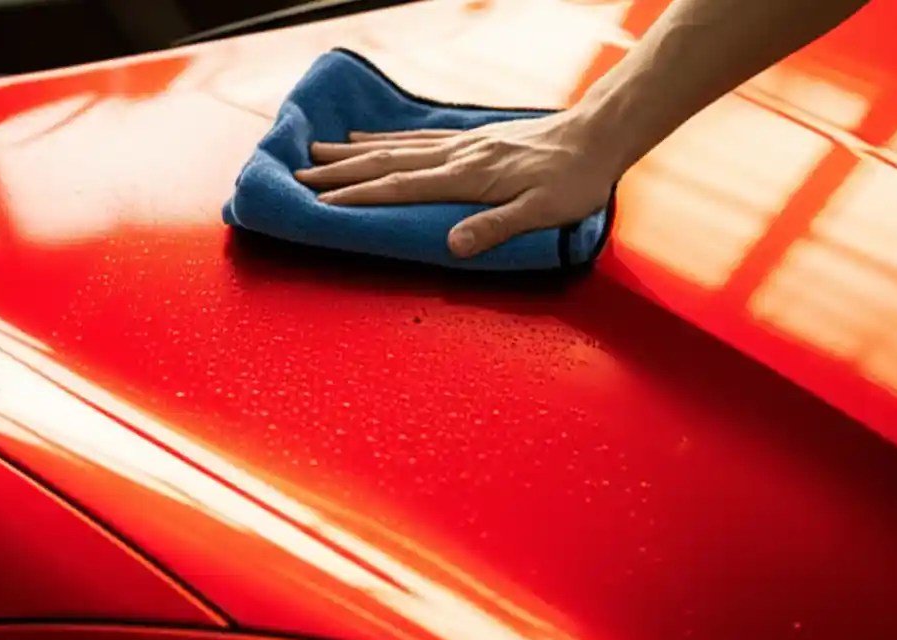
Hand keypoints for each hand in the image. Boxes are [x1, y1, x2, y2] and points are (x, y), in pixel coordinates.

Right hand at [294, 111, 621, 257]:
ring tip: (319, 151)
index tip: (322, 202)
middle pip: (386, 162)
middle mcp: (457, 156)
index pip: (401, 187)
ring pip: (395, 146)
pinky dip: (385, 138)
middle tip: (300, 174)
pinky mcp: (470, 139)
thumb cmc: (573, 179)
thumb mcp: (542, 212)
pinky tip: (368, 138)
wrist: (597, 136)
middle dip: (340, 170)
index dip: (360, 196)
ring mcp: (461, 144)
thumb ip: (495, 228)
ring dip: (353, 152)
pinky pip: (416, 137)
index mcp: (468, 177)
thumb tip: (451, 246)